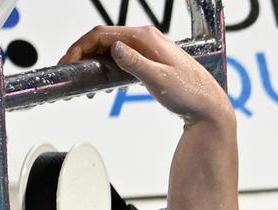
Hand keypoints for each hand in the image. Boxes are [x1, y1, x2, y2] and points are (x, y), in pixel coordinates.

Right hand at [60, 25, 230, 124]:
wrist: (210, 107)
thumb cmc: (191, 94)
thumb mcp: (160, 80)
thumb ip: (136, 64)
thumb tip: (115, 48)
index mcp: (146, 38)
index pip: (102, 34)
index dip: (80, 47)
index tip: (68, 63)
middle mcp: (146, 39)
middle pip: (103, 39)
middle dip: (82, 54)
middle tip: (69, 73)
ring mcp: (149, 49)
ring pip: (111, 48)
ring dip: (93, 60)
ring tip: (82, 81)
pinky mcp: (151, 60)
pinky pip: (122, 57)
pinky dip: (107, 66)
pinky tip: (102, 81)